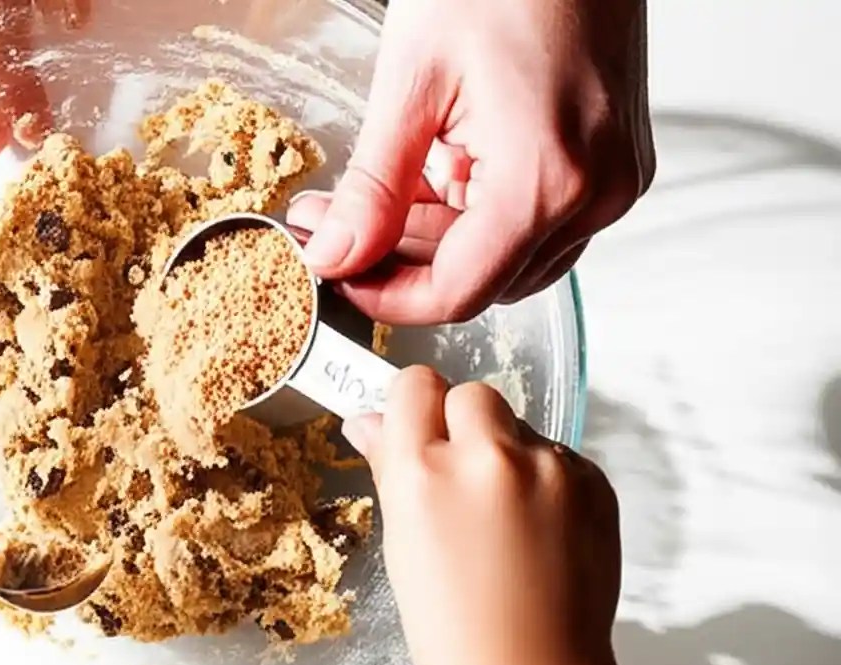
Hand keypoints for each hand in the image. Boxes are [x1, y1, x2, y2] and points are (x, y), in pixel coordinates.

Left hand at [289, 0, 654, 323]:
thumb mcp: (412, 82)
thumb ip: (372, 186)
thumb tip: (336, 254)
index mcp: (549, 179)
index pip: (459, 292)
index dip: (388, 297)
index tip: (340, 278)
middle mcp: (597, 193)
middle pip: (484, 279)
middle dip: (402, 260)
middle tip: (337, 224)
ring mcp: (613, 178)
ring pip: (511, 256)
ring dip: (439, 238)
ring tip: (383, 186)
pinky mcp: (613, 160)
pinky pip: (539, 219)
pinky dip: (479, 211)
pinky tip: (439, 165)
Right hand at [344, 367, 631, 664]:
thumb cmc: (458, 631)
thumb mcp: (402, 547)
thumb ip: (392, 469)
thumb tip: (371, 422)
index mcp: (425, 474)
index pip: (415, 385)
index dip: (413, 406)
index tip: (416, 426)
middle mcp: (488, 459)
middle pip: (471, 394)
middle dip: (462, 424)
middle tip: (459, 476)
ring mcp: (549, 470)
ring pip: (519, 426)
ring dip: (507, 454)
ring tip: (503, 520)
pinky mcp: (594, 483)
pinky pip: (559, 455)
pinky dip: (546, 481)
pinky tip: (536, 531)